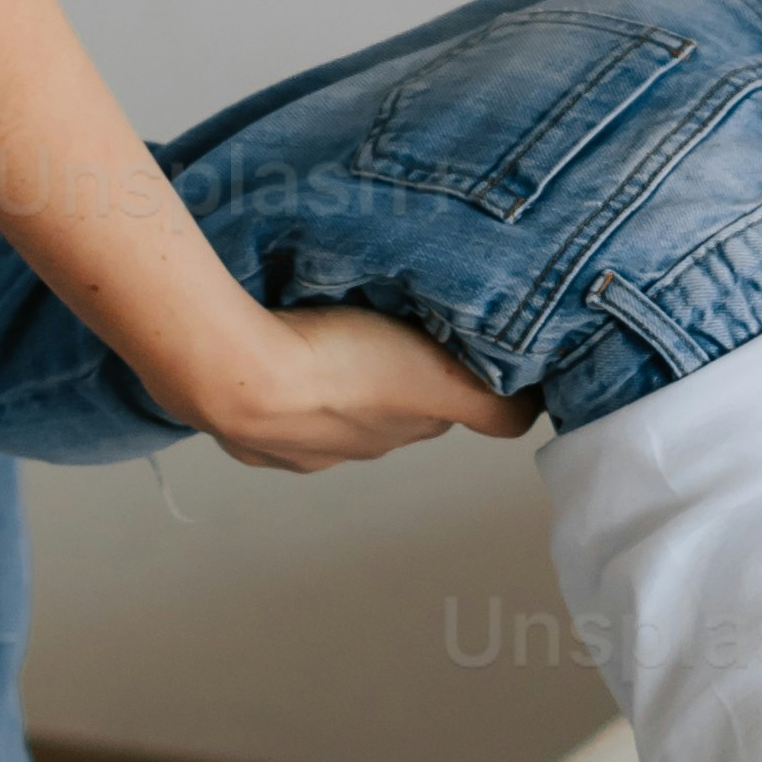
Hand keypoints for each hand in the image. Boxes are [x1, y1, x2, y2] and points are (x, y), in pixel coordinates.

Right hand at [192, 300, 537, 475]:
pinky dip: (277, 368)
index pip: (433, 403)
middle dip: (387, 366)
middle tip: (383, 315)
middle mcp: (343, 446)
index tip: (439, 335)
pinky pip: (266, 389)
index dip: (444, 370)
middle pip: (380, 402)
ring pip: (324, 396)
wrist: (232, 371)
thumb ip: (489, 403)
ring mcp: (284, 437)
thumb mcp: (437, 379)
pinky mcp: (236, 418)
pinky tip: (274, 341)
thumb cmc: (335, 367)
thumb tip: (529, 417)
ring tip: (326, 320)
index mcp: (392, 431)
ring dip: (331, 365)